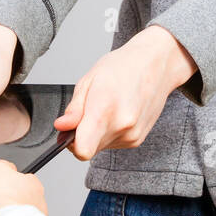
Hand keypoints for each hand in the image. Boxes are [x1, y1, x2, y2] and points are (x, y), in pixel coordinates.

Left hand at [54, 26, 196, 160]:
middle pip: (88, 148)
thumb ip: (74, 109)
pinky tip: (117, 112)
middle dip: (82, 134)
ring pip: (100, 146)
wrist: (155, 65)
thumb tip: (61, 127)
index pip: (82, 150)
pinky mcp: (137, 140)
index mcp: (105, 109)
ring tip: (107, 107)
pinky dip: (109, 132)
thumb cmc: (122, 67)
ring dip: (96, 133)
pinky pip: (113, 143)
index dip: (70, 144)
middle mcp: (122, 127)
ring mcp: (132, 135)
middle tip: (88, 110)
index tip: (69, 131)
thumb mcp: (89, 80)